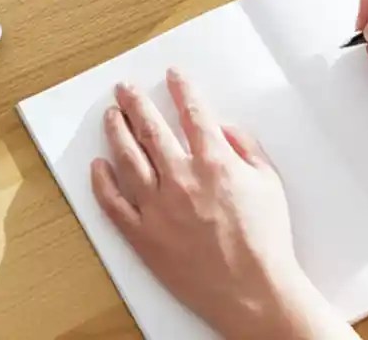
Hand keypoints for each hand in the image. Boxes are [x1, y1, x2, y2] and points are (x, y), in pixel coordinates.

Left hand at [90, 70, 356, 339]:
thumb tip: (223, 129)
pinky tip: (98, 166)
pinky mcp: (143, 235)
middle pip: (151, 128)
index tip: (172, 75)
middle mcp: (181, 178)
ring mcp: (157, 207)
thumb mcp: (270, 183)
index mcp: (214, 162)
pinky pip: (113, 202)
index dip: (181, 89)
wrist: (254, 293)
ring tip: (112, 115)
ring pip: (127, 158)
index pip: (192, 113)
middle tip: (126, 88)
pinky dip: (102, 181)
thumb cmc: (266, 242)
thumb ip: (246, 148)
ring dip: (116, 131)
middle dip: (136, 102)